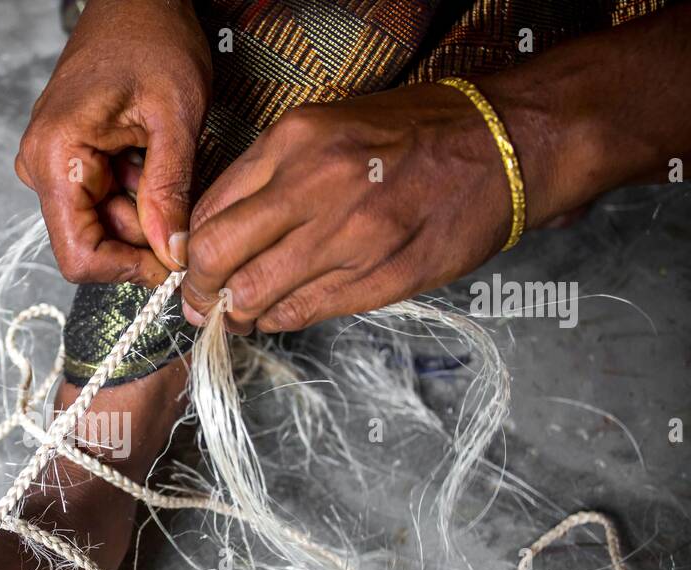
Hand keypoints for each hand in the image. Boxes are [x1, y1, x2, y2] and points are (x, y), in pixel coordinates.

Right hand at [16, 0, 209, 285]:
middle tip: (186, 210)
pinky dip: (139, 197)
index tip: (171, 263)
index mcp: (57, 156)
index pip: (78, 255)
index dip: (127, 271)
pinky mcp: (70, 163)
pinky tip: (157, 164)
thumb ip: (169, 191)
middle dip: (144, 238)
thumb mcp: (175, 116)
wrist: (137, 0)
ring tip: (173, 170)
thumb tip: (171, 252)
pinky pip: (104, 202)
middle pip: (93, 243)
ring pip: (103, 226)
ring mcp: (54, 165)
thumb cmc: (151, 37)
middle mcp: (43, 166)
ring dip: (146, 214)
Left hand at [179, 83, 523, 334]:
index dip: (189, 250)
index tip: (190, 266)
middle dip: (197, 290)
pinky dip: (279, 320)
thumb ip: (267, 175)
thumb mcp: (326, 128)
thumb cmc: (411, 135)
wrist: (500, 147)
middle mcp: (315, 186)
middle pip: (216, 256)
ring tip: (238, 316)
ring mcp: (349, 237)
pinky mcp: (380, 278)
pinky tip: (279, 314)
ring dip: (236, 315)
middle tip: (200, 304)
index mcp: (295, 141)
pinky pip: (303, 313)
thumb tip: (211, 231)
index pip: (208, 210)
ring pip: (255, 295)